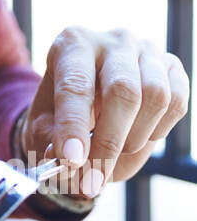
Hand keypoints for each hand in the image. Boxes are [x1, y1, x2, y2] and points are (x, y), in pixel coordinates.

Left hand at [18, 26, 189, 197]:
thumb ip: (50, 142)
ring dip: (134, 140)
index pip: (75, 85)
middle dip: (109, 143)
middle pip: (123, 91)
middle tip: (93, 180)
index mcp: (72, 44)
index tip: (71, 160)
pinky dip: (157, 131)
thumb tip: (69, 166)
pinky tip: (135, 137)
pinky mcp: (172, 67)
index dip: (73, 126)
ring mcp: (147, 51)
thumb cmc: (61, 110)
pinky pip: (176, 103)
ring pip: (155, 97)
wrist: (88, 98)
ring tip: (112, 156)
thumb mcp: (43, 124)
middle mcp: (112, 40)